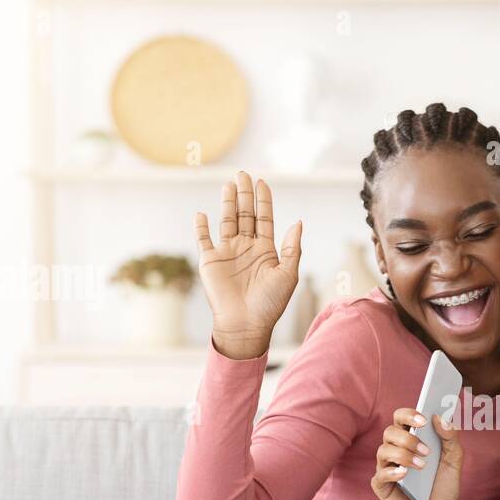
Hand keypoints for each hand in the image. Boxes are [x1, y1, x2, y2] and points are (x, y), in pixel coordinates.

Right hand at [195, 170, 302, 359]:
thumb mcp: (288, 275)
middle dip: (245, 194)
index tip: (262, 182)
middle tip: (243, 174)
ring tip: (228, 184)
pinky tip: (201, 214)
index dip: (263, 201)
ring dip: (228, 203)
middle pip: (245, 215)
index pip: (264, 219)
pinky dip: (201, 227)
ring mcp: (227, 253)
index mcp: (266, 250)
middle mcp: (246, 248)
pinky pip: (203, 240)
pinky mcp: (210, 261)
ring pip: (227, 221)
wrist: (245, 325)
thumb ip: (292, 248)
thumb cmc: (269, 304)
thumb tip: (298, 222)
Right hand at [371, 408, 464, 499]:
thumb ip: (450, 437)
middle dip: (408, 439)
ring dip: (403, 455)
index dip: (409, 415)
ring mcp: (387, 468)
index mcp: (411, 439)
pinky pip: (380, 475)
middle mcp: (395, 450)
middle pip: (390, 432)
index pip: (401, 418)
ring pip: (383, 451)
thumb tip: (440, 418)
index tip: (424, 420)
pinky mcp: (382, 487)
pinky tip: (404, 475)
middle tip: (426, 451)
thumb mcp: (454, 460)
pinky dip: (391, 472)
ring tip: (422, 466)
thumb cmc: (444, 486)